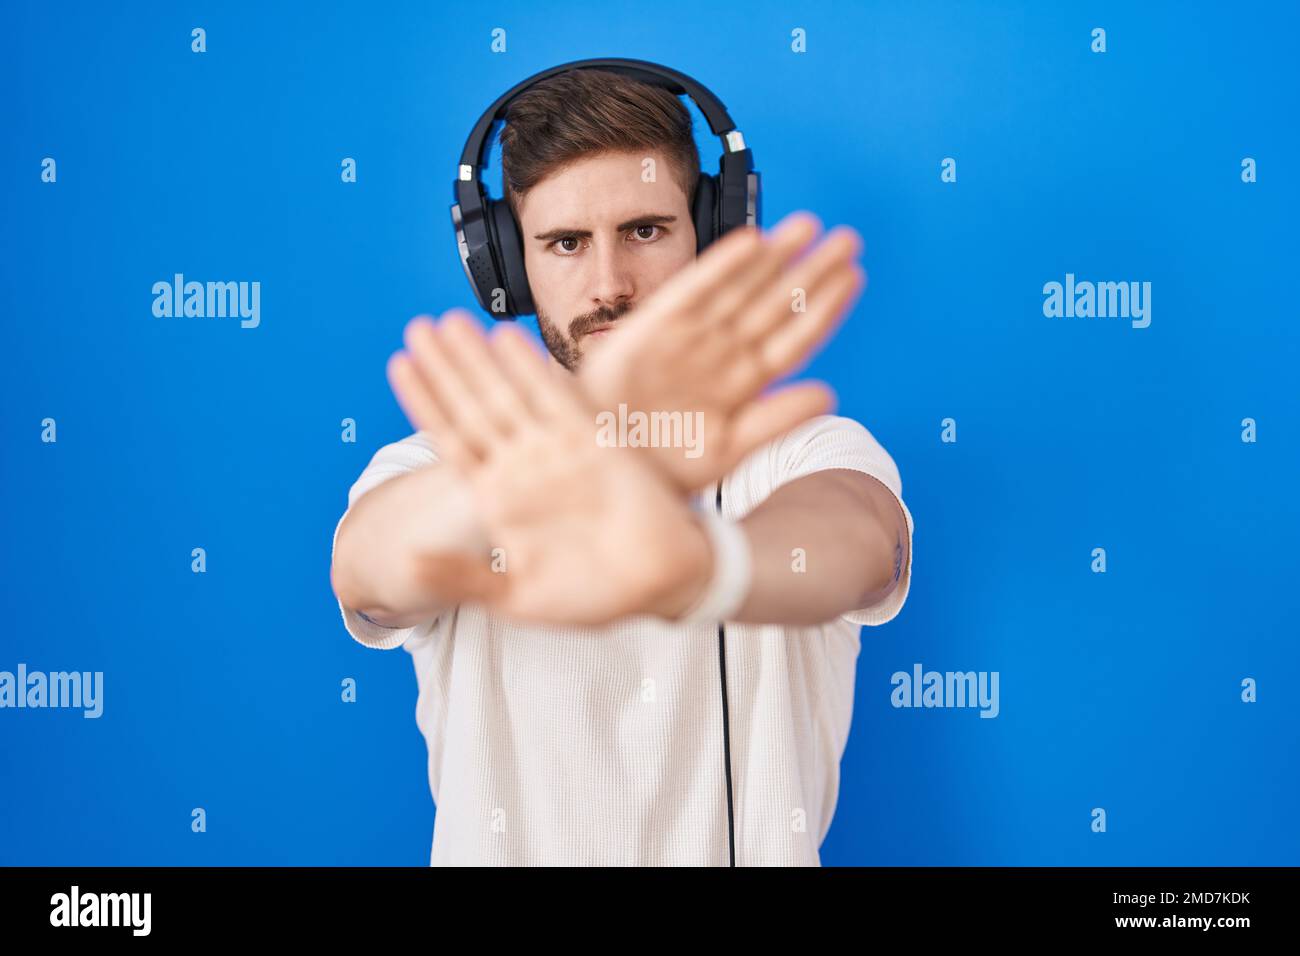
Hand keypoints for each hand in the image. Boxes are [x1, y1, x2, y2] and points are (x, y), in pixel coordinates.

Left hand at [385, 311, 713, 625]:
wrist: (660, 585)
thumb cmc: (591, 596)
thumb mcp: (515, 596)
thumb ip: (462, 576)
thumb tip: (407, 564)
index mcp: (498, 498)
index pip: (452, 440)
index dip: (425, 403)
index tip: (399, 366)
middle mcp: (523, 466)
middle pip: (474, 406)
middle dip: (447, 367)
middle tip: (417, 327)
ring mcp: (556, 450)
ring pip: (507, 394)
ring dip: (479, 359)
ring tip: (451, 321)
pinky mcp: (594, 440)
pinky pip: (556, 396)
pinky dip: (531, 369)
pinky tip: (507, 339)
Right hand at [577, 211, 865, 492]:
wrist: (601, 469)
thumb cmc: (660, 468)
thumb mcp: (726, 452)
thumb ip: (775, 421)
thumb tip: (829, 394)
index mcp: (742, 385)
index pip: (793, 340)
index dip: (824, 310)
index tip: (854, 279)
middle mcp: (720, 355)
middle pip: (774, 306)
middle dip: (810, 272)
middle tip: (847, 240)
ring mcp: (688, 338)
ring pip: (740, 290)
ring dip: (773, 258)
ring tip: (807, 227)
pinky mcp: (654, 328)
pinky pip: (694, 290)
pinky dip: (720, 266)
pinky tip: (750, 243)